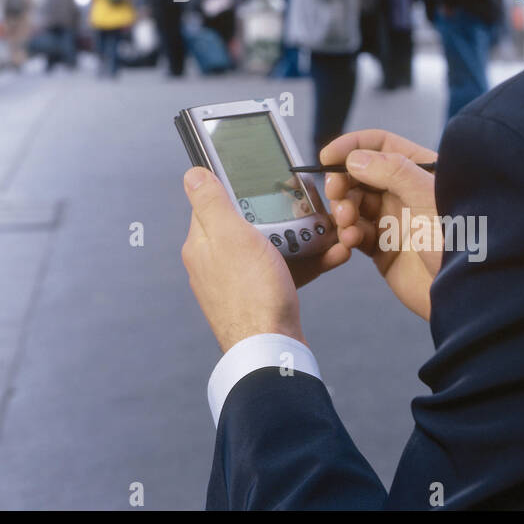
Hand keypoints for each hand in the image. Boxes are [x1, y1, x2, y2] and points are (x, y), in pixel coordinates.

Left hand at [180, 167, 350, 352]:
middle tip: (303, 209)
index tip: (263, 181)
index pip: (215, 202)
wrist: (272, 349)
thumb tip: (192, 174)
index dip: (239, 189)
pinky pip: (287, 269)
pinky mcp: (263, 297)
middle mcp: (216, 262)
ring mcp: (240, 280)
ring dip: (302, 237)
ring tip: (326, 231)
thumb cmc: (251, 294)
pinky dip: (308, 261)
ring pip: (272, 246)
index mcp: (202, 243)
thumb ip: (211, 202)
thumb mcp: (230, 235)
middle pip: (249, 223)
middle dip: (279, 215)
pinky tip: (331, 253)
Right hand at [320, 129, 440, 320]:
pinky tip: (351, 239)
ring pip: (354, 203)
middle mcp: (406, 192)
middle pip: (361, 174)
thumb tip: (355, 157)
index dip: (352, 145)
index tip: (327, 156)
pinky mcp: (383, 247)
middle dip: (343, 180)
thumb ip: (391, 171)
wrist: (466, 294)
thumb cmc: (459, 241)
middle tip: (335, 192)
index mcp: (421, 171)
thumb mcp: (427, 197)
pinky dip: (348, 233)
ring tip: (346, 220)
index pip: (381, 144)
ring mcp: (394, 219)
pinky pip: (356, 232)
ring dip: (344, 208)